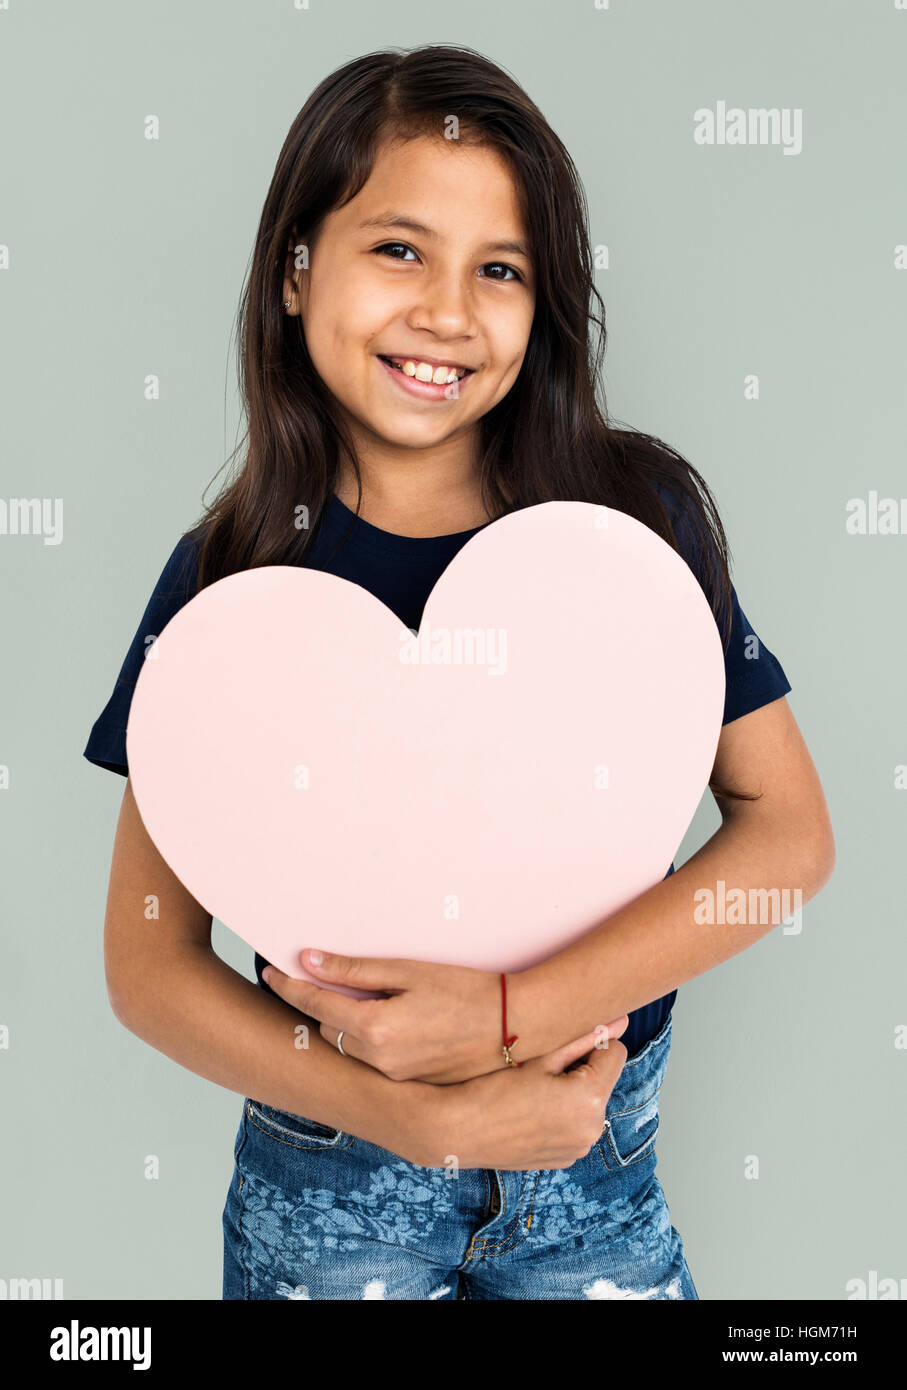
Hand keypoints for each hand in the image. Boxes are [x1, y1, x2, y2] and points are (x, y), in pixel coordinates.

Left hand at [262, 949, 505, 1082]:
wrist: (512, 1026)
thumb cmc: (464, 990)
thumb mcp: (407, 972)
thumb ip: (354, 969)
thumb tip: (309, 960)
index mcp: (374, 1028)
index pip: (314, 1004)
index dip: (288, 986)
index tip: (271, 971)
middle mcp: (378, 1059)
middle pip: (328, 1028)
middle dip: (322, 1005)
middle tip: (321, 978)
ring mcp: (393, 1076)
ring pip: (350, 1046)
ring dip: (347, 1024)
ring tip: (364, 998)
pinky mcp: (409, 1082)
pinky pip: (375, 1060)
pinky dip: (372, 1040)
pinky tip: (394, 1021)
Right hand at [411, 1023, 630, 1169]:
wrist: (458, 1129)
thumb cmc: (494, 1086)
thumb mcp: (541, 1056)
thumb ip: (586, 1037)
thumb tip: (623, 1020)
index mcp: (590, 1098)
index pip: (615, 1053)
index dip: (591, 1044)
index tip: (561, 1048)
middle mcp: (592, 1129)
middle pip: (602, 1080)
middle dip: (581, 1070)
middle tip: (541, 1070)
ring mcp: (578, 1149)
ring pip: (588, 1104)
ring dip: (572, 1094)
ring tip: (533, 1091)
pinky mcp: (564, 1160)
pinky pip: (575, 1127)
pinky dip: (562, 1117)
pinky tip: (531, 1112)